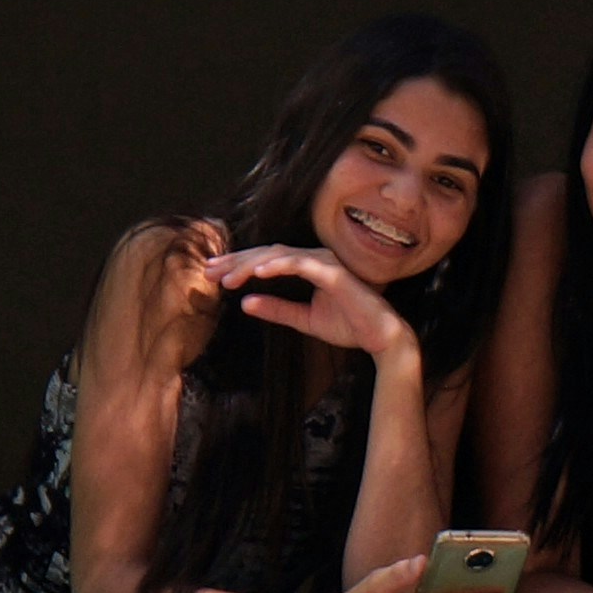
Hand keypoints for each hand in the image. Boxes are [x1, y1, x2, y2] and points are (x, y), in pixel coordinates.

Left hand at [210, 243, 419, 365]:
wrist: (382, 338)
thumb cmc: (350, 326)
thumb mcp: (305, 320)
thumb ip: (277, 309)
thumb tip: (245, 303)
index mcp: (308, 267)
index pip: (267, 260)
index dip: (239, 265)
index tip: (214, 275)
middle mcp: (315, 259)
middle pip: (267, 253)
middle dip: (236, 261)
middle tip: (209, 272)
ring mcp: (325, 263)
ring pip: (278, 255)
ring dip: (251, 264)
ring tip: (228, 277)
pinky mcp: (334, 273)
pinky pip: (301, 264)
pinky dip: (278, 265)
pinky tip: (258, 273)